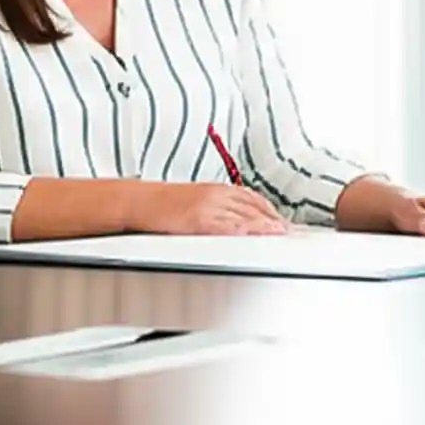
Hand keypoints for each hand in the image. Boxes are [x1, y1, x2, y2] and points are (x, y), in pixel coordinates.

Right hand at [128, 183, 289, 235]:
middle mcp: (216, 194)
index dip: (269, 210)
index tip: (281, 220)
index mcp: (217, 189)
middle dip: (272, 218)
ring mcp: (208, 206)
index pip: (252, 198)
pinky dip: (243, 230)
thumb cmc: (163, 203)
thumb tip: (237, 217)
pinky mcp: (199, 219)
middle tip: (286, 231)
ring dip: (264, 225)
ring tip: (278, 234)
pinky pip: (226, 225)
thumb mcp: (196, 198)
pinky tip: (253, 235)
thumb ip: (218, 206)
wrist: (138, 202)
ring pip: (244, 215)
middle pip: (253, 206)